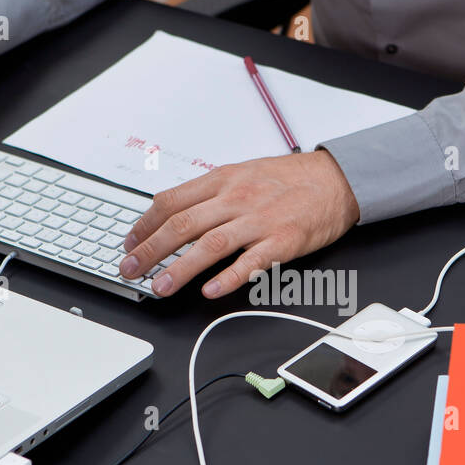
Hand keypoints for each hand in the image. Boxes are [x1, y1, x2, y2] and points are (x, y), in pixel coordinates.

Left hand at [119, 150, 359, 297]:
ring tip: (160, 287)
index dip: (144, 225)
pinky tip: (211, 291)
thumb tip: (172, 212)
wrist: (335, 179)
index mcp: (222, 180)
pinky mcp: (282, 241)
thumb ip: (209, 193)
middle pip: (182, 224)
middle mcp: (235, 198)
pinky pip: (251, 262)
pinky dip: (228, 278)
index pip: (171, 201)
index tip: (129, 243)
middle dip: (150, 250)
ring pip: (210, 245)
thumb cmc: (288, 179)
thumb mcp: (242, 173)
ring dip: (180, 269)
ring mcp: (258, 220)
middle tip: (130, 269)